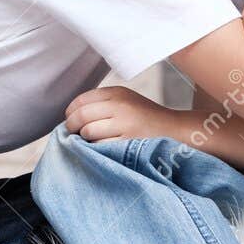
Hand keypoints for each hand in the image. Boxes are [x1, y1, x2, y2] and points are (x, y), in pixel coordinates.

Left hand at [64, 86, 185, 143]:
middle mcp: (120, 105)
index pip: (81, 100)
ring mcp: (125, 124)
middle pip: (81, 115)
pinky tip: (104, 149)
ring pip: (88, 132)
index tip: (70, 120)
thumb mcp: (125, 101)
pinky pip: (100, 146)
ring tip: (94, 141)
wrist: (174, 130)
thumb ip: (100, 103)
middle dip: (72, 127)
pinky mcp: (128, 142)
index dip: (70, 112)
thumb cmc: (145, 118)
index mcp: (117, 93)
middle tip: (75, 133)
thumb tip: (70, 116)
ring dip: (86, 140)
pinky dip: (97, 149)